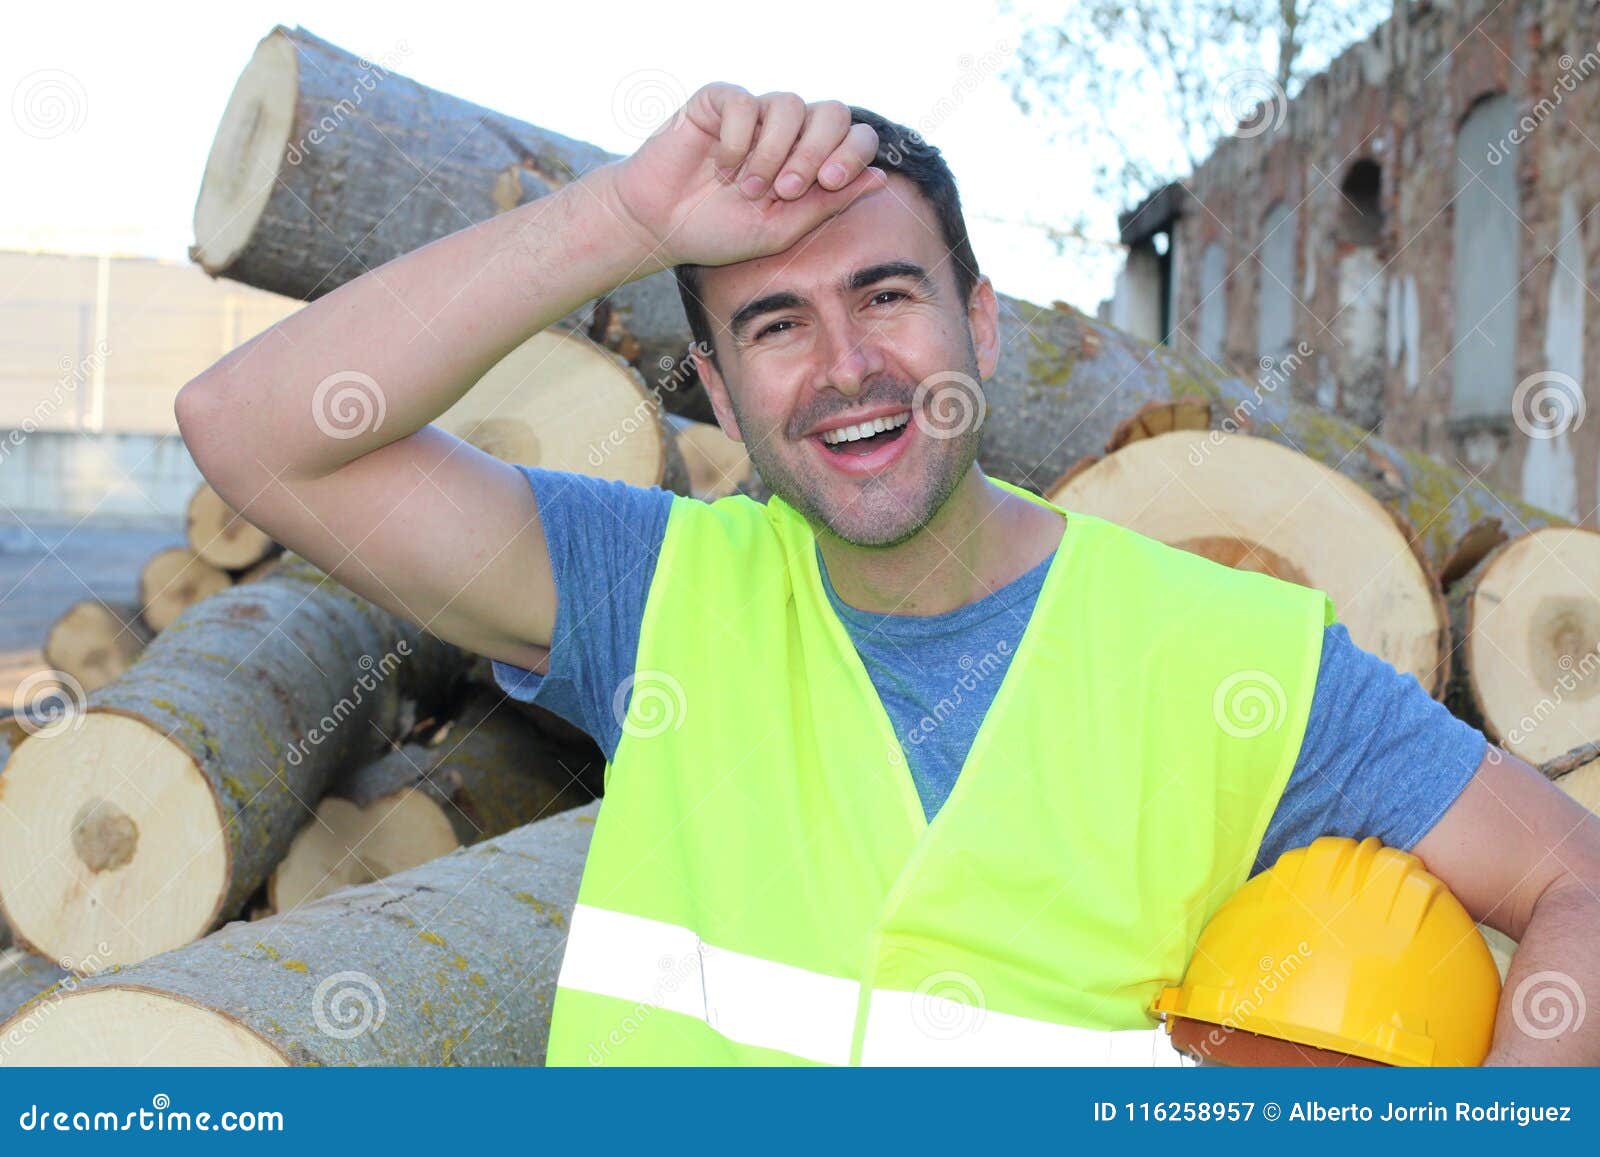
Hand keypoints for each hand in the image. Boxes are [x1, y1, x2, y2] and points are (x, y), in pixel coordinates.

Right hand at [599, 83, 885, 274]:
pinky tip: (721, 168)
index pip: (854, 135)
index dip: (851, 153)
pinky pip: (743, 102)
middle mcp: (788, 129)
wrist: (659, 226)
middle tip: (787, 191)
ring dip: (773, 152)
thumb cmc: (720, 231)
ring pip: (788, 104)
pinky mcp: (718, 101)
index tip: (830, 184)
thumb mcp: (782, 230)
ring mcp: (754, 112)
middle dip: (815, 153)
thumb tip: (879, 178)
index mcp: (811, 158)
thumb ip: (828, 204)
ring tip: (748, 188)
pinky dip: (737, 140)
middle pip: (832, 111)